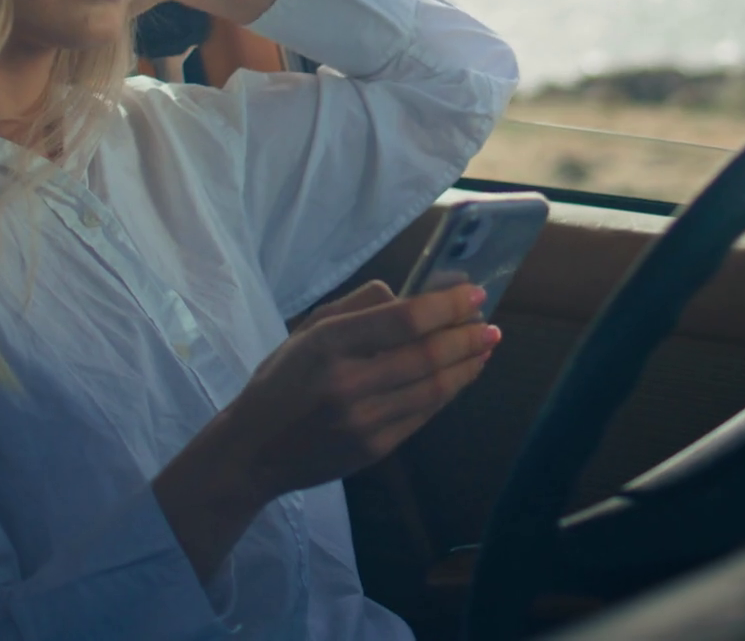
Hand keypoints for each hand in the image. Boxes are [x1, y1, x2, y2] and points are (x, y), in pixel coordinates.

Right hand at [153, 280, 499, 578]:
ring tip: (485, 347)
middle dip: (468, 336)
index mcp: (328, 344)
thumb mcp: (308, 330)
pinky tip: (462, 375)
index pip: (404, 320)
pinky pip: (424, 415)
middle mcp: (348, 383)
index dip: (447, 306)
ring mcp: (364, 421)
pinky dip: (449, 391)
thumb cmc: (283, 381)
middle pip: (427, 356)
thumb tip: (413, 295)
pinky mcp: (375, 450)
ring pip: (434, 389)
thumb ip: (359, 306)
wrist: (254, 451)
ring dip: (467, 365)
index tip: (475, 293)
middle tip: (490, 324)